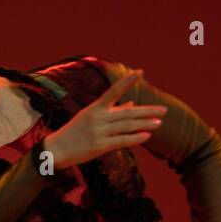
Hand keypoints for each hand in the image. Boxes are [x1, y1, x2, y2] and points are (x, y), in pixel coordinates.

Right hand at [45, 70, 166, 170]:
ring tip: (158, 122)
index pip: (113, 90)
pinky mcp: (99, 146)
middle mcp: (98, 117)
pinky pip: (121, 141)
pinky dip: (135, 138)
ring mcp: (99, 132)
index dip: (128, 81)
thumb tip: (131, 105)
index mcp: (95, 108)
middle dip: (147, 111)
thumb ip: (112, 111)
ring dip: (144, 124)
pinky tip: (147, 136)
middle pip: (127, 112)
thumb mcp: (90, 118)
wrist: (56, 149)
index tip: (141, 72)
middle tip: (164, 110)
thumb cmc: (74, 133)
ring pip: (127, 126)